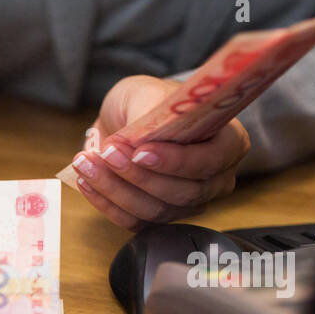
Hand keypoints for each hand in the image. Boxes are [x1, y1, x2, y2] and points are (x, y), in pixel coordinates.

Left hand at [69, 75, 250, 229]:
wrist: (132, 118)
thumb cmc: (151, 101)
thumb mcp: (149, 92)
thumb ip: (148, 113)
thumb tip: (133, 143)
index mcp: (228, 142)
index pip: (209, 161)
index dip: (175, 161)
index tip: (140, 151)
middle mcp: (214, 179)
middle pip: (182, 193)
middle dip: (138, 176)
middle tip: (106, 153)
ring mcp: (187, 203)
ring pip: (155, 210)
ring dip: (115, 189)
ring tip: (86, 164)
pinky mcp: (158, 218)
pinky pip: (134, 222)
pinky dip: (106, 204)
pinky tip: (86, 181)